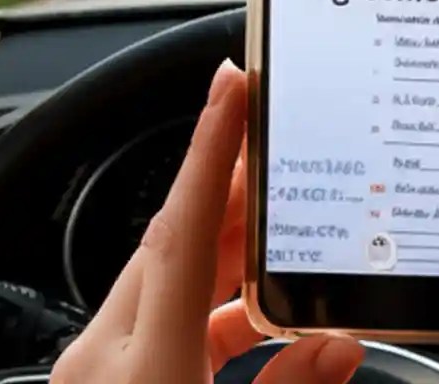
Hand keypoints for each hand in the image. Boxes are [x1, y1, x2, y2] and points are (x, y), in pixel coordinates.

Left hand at [51, 61, 363, 383]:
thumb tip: (339, 342)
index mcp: (142, 367)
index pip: (181, 234)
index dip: (209, 150)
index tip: (231, 84)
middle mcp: (106, 358)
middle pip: (172, 248)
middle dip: (230, 195)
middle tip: (280, 148)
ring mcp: (99, 371)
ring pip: (165, 284)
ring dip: (226, 255)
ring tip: (285, 229)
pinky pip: (159, 324)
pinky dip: (211, 309)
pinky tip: (259, 314)